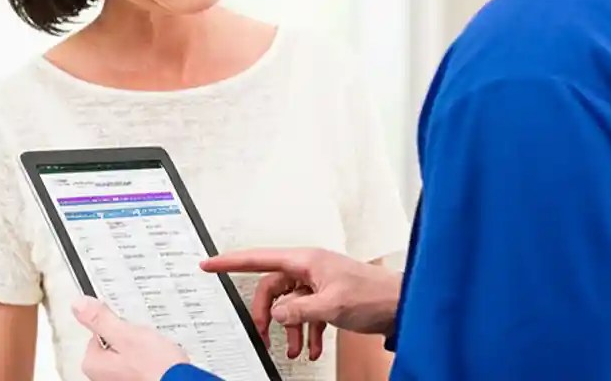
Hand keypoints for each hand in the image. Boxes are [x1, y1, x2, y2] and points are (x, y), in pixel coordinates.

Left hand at [72, 296, 190, 380]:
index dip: (118, 326)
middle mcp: (101, 377)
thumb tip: (79, 305)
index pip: (99, 332)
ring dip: (141, 351)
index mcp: (94, 364)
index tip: (130, 328)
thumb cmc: (156, 368)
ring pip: (127, 354)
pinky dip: (148, 362)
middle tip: (146, 342)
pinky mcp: (135, 380)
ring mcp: (118, 380)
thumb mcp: (126, 335)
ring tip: (155, 353)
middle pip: (112, 344)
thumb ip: (101, 319)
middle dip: (130, 339)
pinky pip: (138, 365)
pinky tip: (159, 362)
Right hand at [201, 248, 400, 341]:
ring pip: (290, 305)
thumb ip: (298, 310)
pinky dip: (307, 333)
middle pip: (272, 289)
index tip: (209, 264)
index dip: (230, 262)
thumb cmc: (373, 295)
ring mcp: (318, 283)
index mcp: (305, 261)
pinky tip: (313, 349)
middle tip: (264, 336)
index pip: (259, 259)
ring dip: (290, 330)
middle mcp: (308, 269)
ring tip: (295, 351)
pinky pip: (307, 314)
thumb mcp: (330, 306)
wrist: (402, 305)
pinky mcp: (328, 298)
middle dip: (267, 316)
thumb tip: (276, 314)